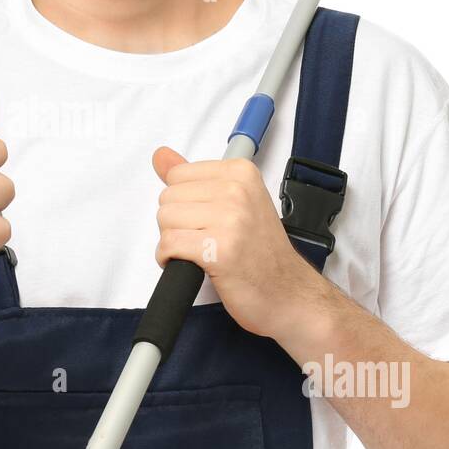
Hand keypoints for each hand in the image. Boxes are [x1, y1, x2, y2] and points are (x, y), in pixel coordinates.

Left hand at [152, 145, 314, 340]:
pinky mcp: (219, 249)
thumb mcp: (233, 203)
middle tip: (204, 239)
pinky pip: (168, 245)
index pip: (178, 174)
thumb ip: (194, 178)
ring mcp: (230, 220)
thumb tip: (160, 155)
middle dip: (176, 223)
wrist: (287, 292)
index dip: (183, 202)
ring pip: (165, 220)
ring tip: (200, 252)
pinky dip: (168, 259)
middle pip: (168, 197)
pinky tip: (190, 264)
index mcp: (241, 173)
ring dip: (173, 242)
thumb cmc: (260, 252)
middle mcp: (237, 191)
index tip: (205, 218)